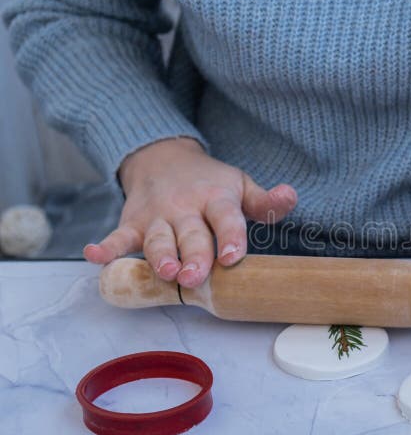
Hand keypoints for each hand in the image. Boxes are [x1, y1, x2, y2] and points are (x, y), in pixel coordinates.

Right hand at [83, 137, 296, 287]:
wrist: (164, 157)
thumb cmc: (211, 182)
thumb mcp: (240, 185)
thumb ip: (265, 201)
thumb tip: (291, 196)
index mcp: (216, 198)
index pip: (226, 218)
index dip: (230, 238)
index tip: (233, 258)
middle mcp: (186, 207)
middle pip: (191, 234)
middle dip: (193, 256)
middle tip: (195, 277)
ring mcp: (157, 216)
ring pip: (157, 239)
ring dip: (159, 255)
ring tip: (166, 273)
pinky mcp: (133, 222)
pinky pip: (118, 235)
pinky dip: (106, 247)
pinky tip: (95, 256)